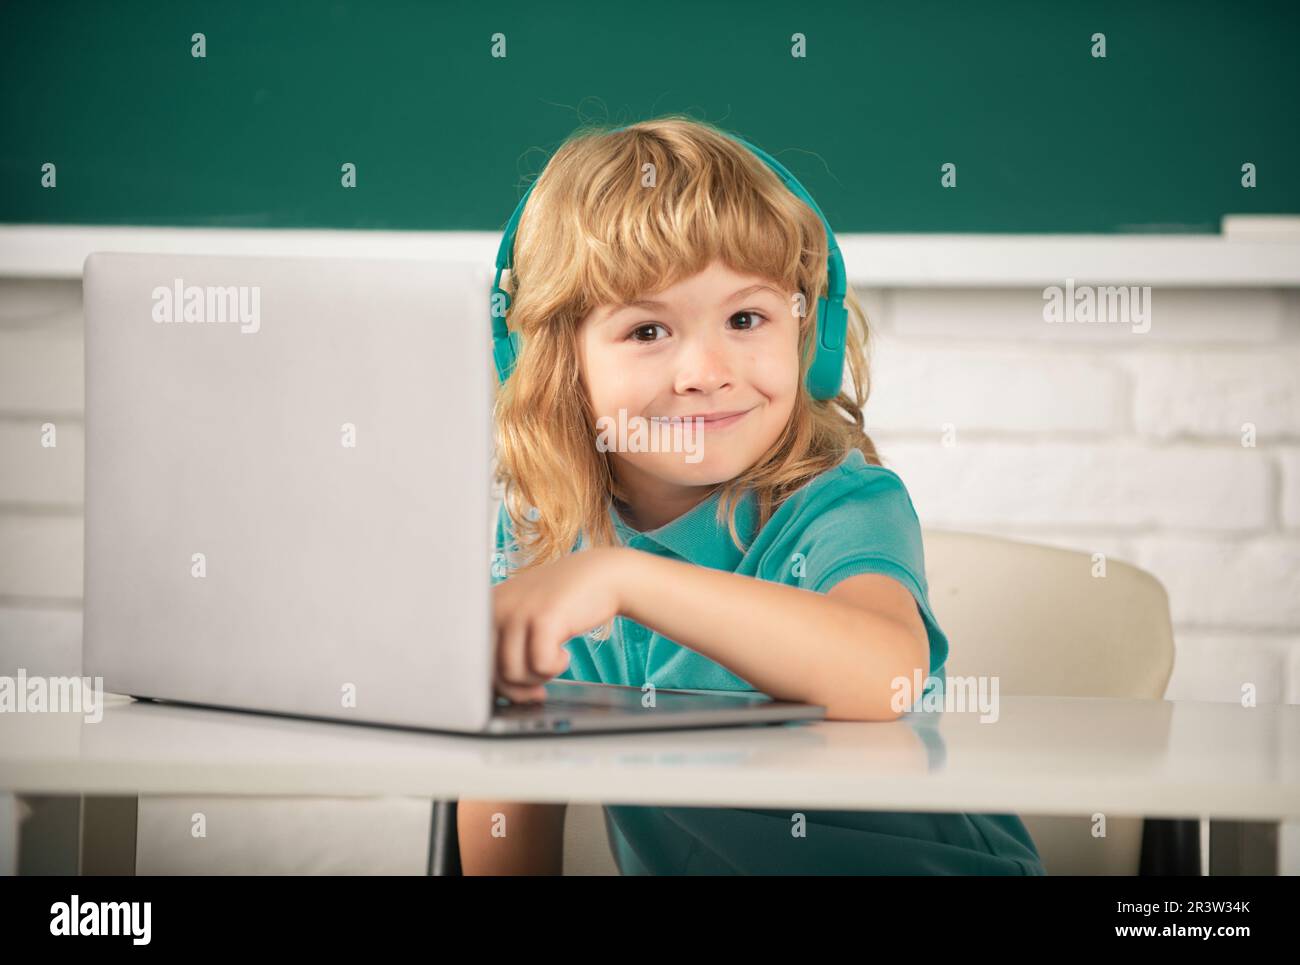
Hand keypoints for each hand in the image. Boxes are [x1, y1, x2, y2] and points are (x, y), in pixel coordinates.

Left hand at [492, 546, 628, 702]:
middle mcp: (495, 606)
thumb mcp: (525, 620)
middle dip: (517, 688)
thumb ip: (505, 647)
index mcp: (484, 606)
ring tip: (554, 661)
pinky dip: (556, 667)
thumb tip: (496, 692)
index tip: (518, 689)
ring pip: (513, 673)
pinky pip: (541, 666)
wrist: (602, 576)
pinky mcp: (542, 618)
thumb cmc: (564, 605)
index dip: (495, 683)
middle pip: (490, 671)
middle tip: (538, 690)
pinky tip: (565, 654)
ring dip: (539, 677)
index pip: (473, 660)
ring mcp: (518, 611)